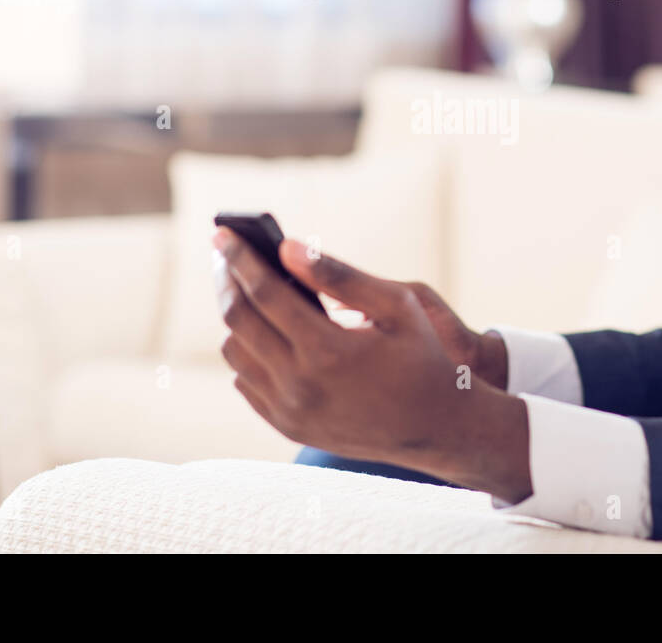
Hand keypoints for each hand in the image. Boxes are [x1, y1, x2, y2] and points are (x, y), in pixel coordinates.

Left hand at [211, 229, 530, 500]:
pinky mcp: (288, 427)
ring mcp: (291, 411)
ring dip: (235, 318)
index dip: (241, 258)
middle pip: (239, 321)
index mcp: (328, 350)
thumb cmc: (423, 356)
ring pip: (235, 354)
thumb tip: (288, 247)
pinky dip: (247, 353)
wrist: (439, 426)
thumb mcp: (397, 304)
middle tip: (225, 255)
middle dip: (227, 280)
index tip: (222, 233)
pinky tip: (264, 333)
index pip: (265, 293)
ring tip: (248, 292)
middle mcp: (301, 385)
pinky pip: (246, 383)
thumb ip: (340, 275)